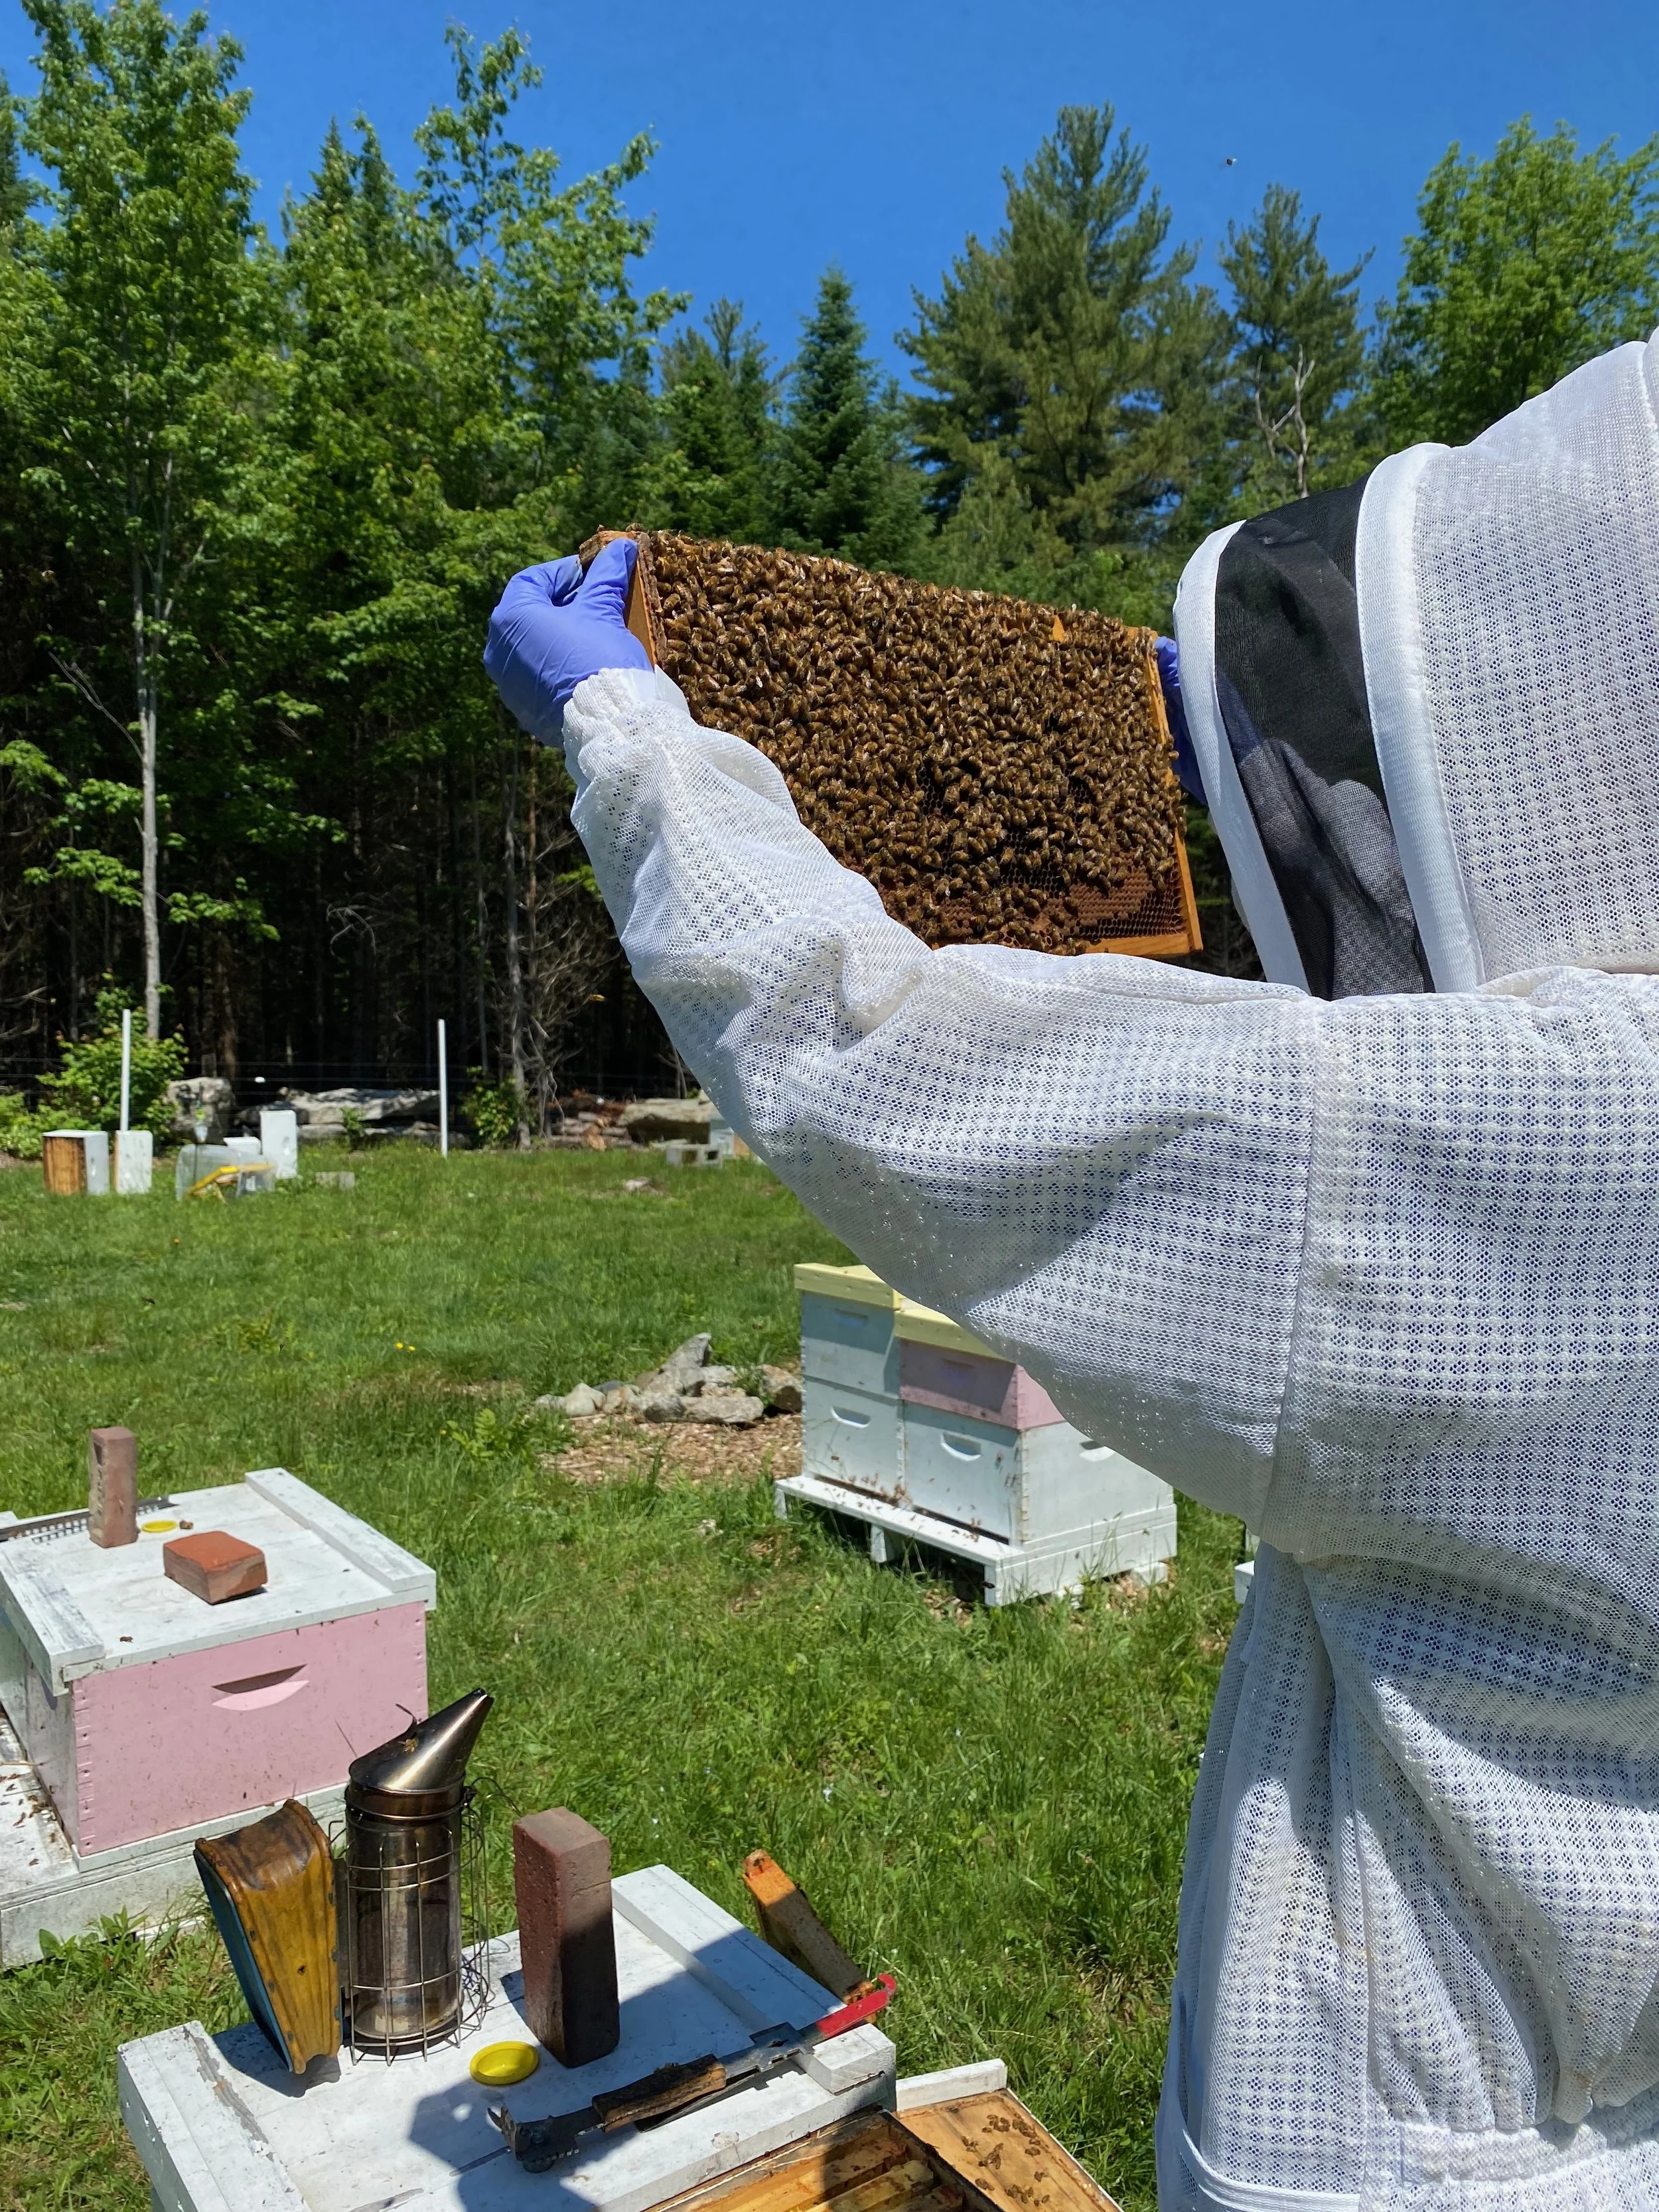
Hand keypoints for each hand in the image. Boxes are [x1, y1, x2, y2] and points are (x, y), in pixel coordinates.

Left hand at [484, 537, 650, 743]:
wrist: (605, 721)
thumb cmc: (598, 657)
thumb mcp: (602, 610)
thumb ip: (606, 576)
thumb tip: (622, 546)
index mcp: (511, 618)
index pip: (532, 580)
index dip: (563, 572)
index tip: (590, 573)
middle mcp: (498, 649)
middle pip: (529, 613)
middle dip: (561, 603)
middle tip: (592, 599)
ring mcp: (507, 682)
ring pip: (531, 646)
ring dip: (557, 634)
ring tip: (590, 632)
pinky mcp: (522, 708)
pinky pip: (536, 676)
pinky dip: (554, 663)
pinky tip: (582, 664)